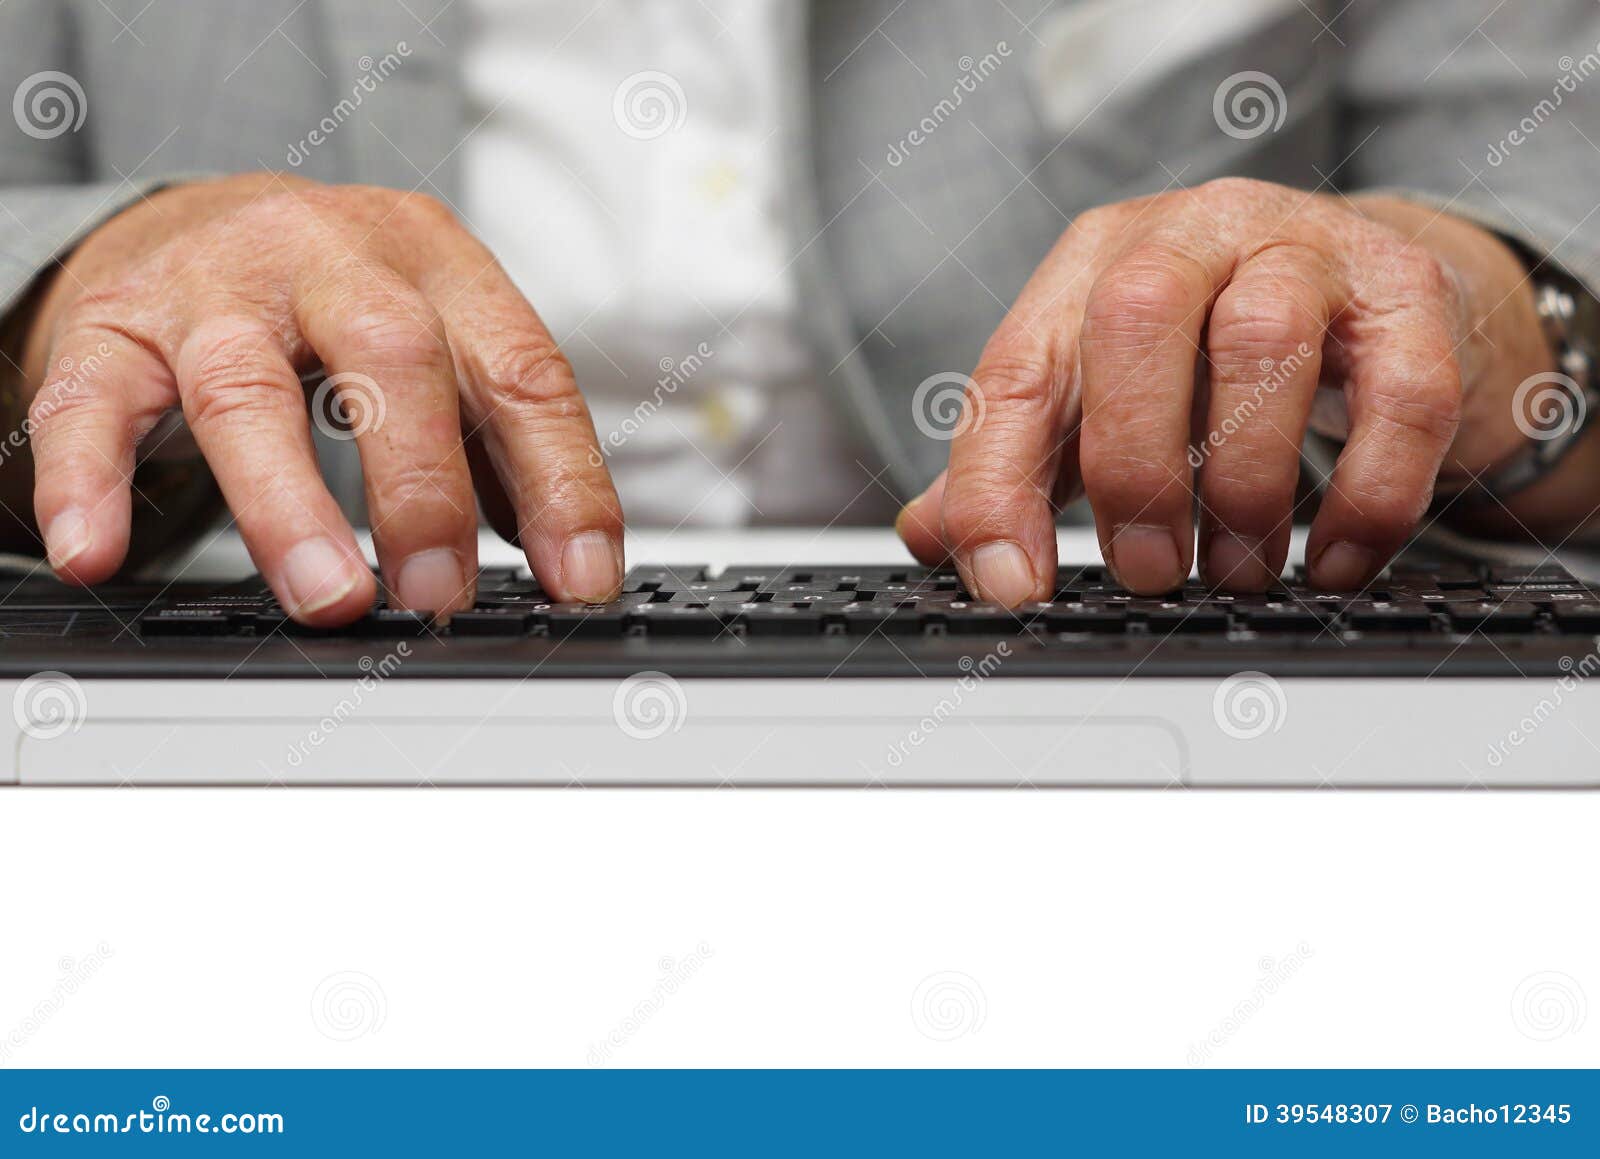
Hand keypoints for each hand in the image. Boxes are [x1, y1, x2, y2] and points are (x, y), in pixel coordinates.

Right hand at [17, 173, 622, 623]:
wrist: (191, 219)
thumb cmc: (334, 298)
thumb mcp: (437, 337)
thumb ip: (499, 441)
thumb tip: (569, 559)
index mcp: (437, 263)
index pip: (521, 370)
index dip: (561, 481)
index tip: (580, 579)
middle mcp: (331, 256)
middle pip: (393, 357)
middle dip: (426, 488)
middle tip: (441, 596)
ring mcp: (216, 285)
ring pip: (247, 388)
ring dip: (291, 507)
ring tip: (327, 599)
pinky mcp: (114, 321)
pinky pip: (93, 401)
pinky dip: (88, 480)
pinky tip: (96, 550)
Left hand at [896, 178, 1559, 602]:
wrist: (1366, 293)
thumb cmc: (1208, 351)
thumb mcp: (1097, 395)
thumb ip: (1015, 462)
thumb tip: (931, 536)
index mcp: (1091, 264)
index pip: (1019, 368)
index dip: (999, 483)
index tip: (1008, 584)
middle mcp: (1191, 235)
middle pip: (1137, 321)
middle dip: (1133, 468)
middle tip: (1145, 573)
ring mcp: (1307, 250)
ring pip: (1263, 342)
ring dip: (1245, 488)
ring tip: (1236, 572)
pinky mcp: (1410, 292)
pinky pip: (1398, 394)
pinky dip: (1367, 497)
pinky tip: (1336, 560)